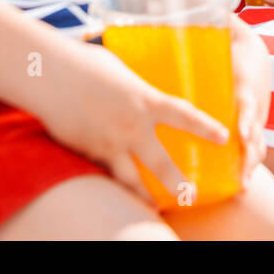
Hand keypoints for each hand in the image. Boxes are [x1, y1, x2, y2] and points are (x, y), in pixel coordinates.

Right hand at [37, 40, 230, 206]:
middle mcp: (130, 126)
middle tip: (192, 197)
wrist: (49, 75)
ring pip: (131, 180)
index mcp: (144, 100)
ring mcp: (108, 143)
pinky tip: (122, 195)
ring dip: (146, 197)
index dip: (205, 128)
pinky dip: (115, 183)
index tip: (224, 137)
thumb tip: (148, 94)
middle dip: (178, 184)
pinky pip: (106, 173)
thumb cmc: (88, 64)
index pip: (184, 116)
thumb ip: (139, 90)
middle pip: (160, 164)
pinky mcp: (88, 152)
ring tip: (158, 209)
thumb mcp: (124, 73)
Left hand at [227, 15, 270, 181]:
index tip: (243, 132)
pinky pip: (249, 150)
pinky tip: (237, 187)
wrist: (257, 56)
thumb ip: (212, 18)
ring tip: (242, 189)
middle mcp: (255, 106)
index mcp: (248, 83)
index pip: (249, 102)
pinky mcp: (248, 130)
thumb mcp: (229, 30)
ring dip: (250, 167)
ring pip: (255, 146)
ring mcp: (254, 120)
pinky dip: (245, 168)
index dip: (248, 117)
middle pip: (255, 132)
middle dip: (251, 154)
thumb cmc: (235, 46)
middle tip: (245, 175)